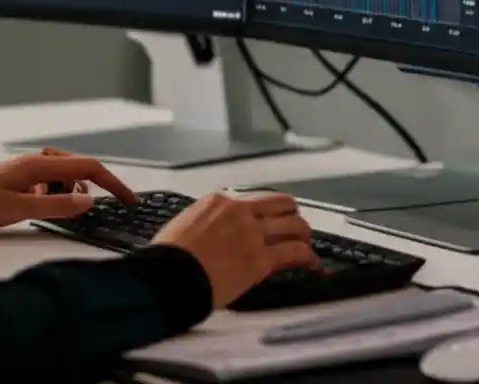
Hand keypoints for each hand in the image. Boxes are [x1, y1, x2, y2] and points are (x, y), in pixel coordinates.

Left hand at [0, 151, 136, 233]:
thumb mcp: (18, 209)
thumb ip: (56, 206)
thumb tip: (89, 202)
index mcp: (39, 165)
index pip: (89, 167)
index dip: (112, 183)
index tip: (127, 199)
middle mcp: (34, 162)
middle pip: (79, 167)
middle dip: (93, 186)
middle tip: (100, 206)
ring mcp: (25, 169)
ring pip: (63, 175)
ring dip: (68, 192)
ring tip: (58, 210)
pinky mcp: (18, 179)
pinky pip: (48, 182)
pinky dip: (53, 194)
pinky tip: (39, 208)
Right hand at [152, 192, 319, 308]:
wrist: (164, 278)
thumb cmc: (166, 258)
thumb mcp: (183, 225)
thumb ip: (206, 222)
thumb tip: (214, 231)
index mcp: (218, 202)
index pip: (255, 200)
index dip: (266, 213)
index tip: (268, 223)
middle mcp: (240, 212)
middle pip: (282, 204)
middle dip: (291, 216)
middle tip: (293, 230)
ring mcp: (253, 234)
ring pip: (295, 225)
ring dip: (303, 235)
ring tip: (305, 246)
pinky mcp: (261, 259)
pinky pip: (296, 253)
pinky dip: (309, 258)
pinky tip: (314, 265)